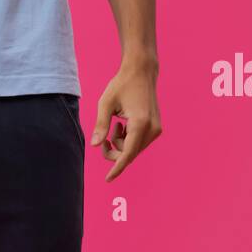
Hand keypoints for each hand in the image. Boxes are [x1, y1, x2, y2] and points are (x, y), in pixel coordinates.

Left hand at [90, 61, 161, 181]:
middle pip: (130, 153)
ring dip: (122, 143)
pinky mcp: (156, 128)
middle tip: (104, 138)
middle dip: (115, 150)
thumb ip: (101, 125)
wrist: (142, 72)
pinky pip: (139, 142)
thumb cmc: (121, 85)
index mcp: (140, 123)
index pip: (127, 153)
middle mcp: (152, 129)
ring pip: (134, 149)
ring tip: (116, 125)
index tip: (108, 179)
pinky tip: (123, 124)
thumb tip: (94, 146)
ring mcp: (156, 129)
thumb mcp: (106, 103)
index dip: (117, 167)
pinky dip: (128, 139)